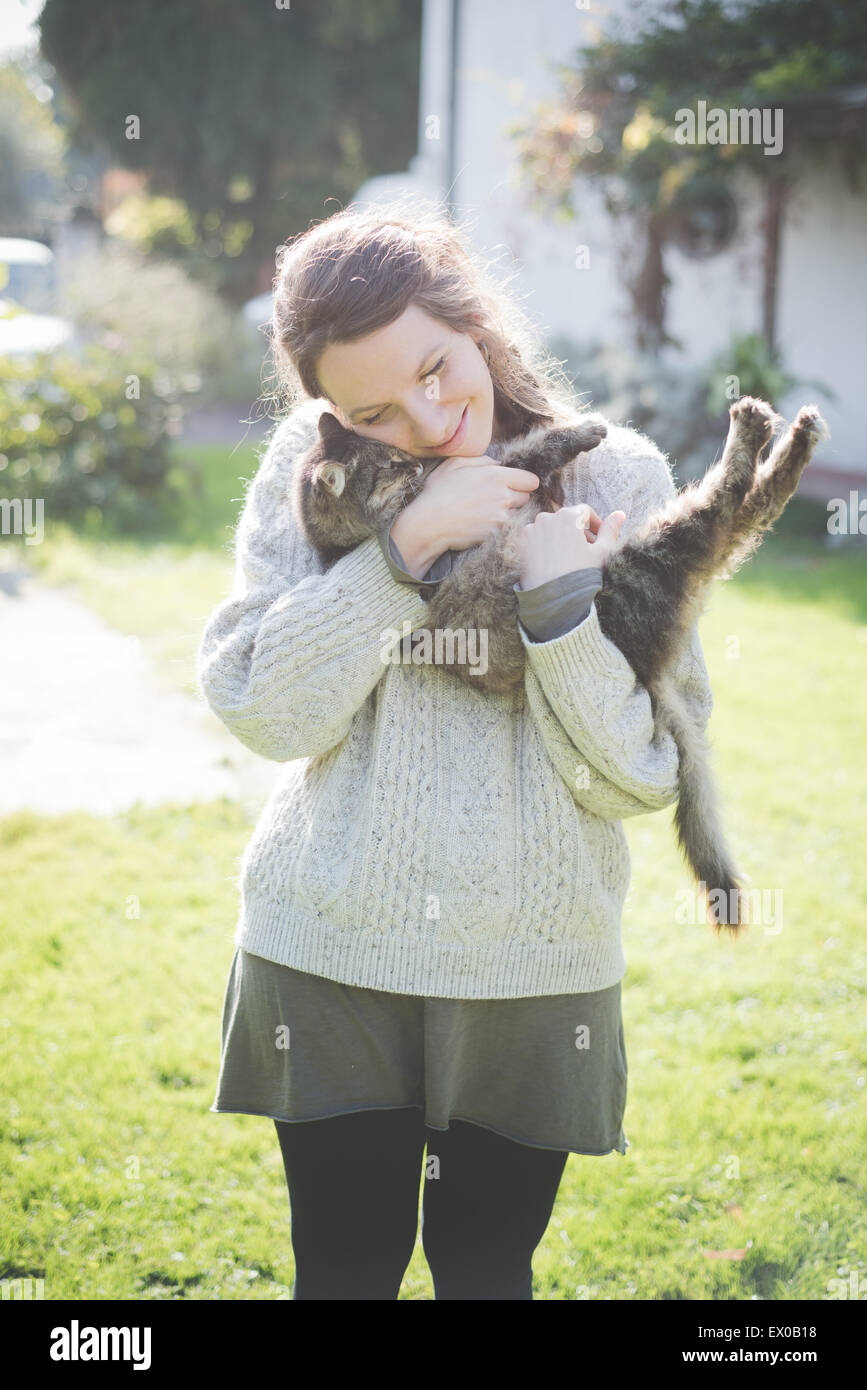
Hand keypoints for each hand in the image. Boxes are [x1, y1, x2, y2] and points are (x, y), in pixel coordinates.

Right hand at [395, 455, 540, 557]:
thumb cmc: (438, 492)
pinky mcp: (497, 533)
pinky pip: (509, 528)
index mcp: (495, 475)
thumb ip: (482, 460)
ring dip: (510, 512)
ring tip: (490, 513)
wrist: (429, 524)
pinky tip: (485, 524)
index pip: (530, 480)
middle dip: (516, 497)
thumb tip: (498, 463)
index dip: (523, 482)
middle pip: (527, 497)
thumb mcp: (455, 464)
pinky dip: (502, 526)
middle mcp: (503, 495)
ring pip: (518, 513)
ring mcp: (502, 516)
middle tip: (498, 499)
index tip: (515, 485)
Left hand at [514, 505, 625, 589]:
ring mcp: (531, 529)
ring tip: (567, 558)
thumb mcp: (602, 553)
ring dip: (560, 537)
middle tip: (584, 552)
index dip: (595, 524)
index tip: (598, 539)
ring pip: (550, 528)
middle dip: (577, 532)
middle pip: (567, 519)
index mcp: (569, 516)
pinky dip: (543, 545)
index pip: (585, 512)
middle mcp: (547, 517)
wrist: (551, 599)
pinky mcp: (520, 542)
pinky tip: (551, 561)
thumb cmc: (580, 576)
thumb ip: (611, 530)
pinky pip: (535, 538)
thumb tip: (620, 514)